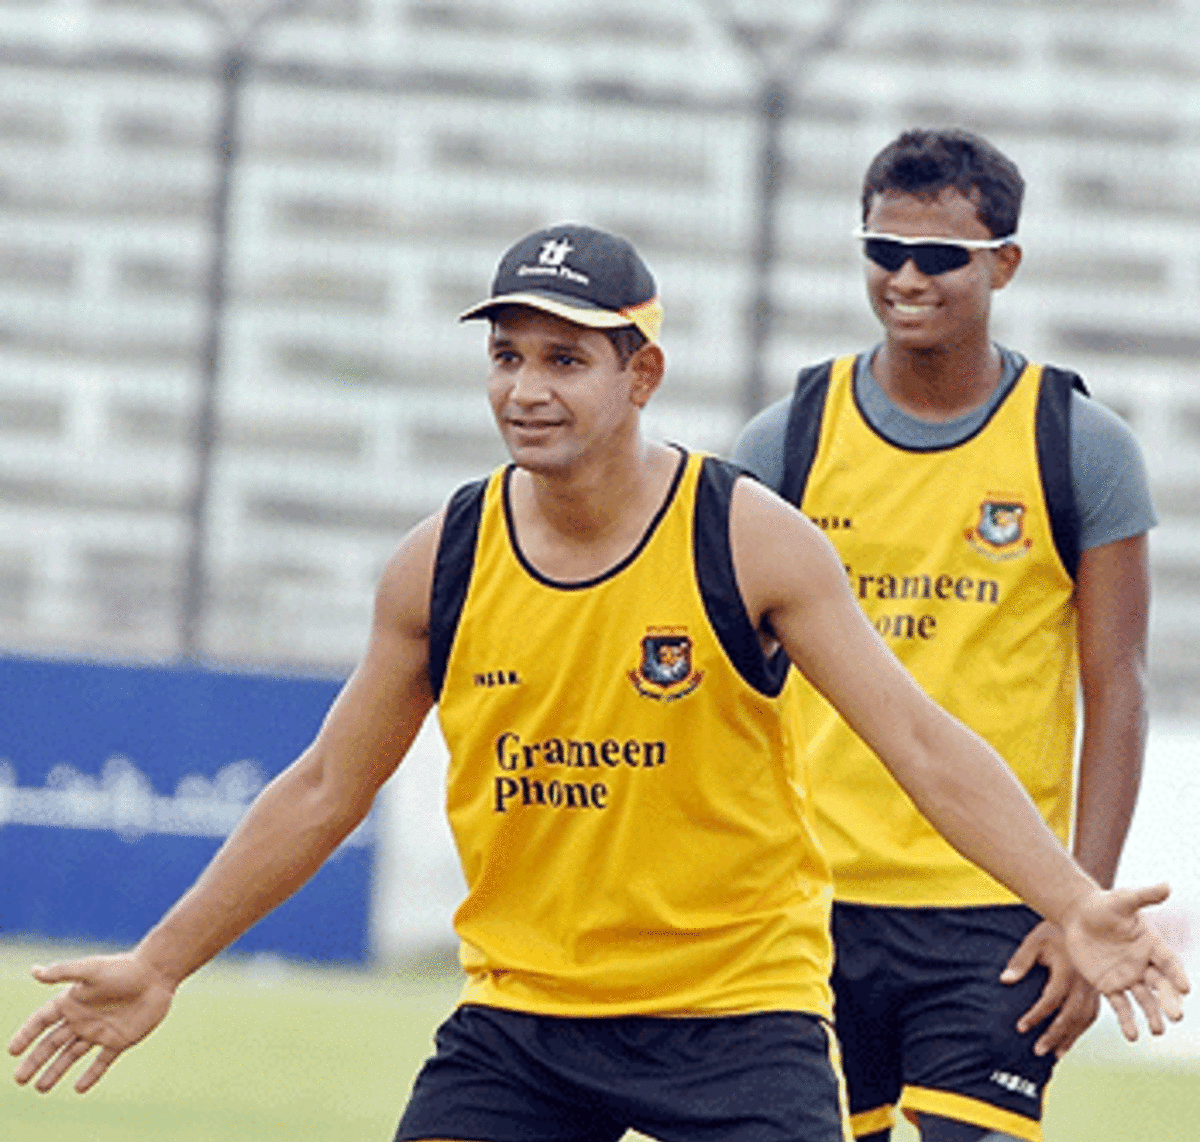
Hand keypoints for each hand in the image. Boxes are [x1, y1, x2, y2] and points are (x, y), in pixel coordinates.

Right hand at [8, 953, 175, 1093]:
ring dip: (56, 1071)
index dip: (26, 1034)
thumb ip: (63, 972)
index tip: (12, 1051)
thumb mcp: (91, 970)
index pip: (42, 1021)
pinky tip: (78, 1088)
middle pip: (52, 1043)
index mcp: (73, 1001)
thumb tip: (34, 971)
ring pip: (72, 1054)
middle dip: (35, 1060)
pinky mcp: (120, 1040)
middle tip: (19, 1079)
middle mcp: (83, 1018)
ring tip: (40, 1088)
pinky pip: (102, 1062)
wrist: (158, 974)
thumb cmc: (124, 969)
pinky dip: (91, 1075)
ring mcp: (101, 1030)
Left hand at [1000, 919, 1099, 1057]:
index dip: (1036, 1015)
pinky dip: (1082, 1030)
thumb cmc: (1054, 928)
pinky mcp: (1100, 989)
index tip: (1021, 1027)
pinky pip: (1092, 1014)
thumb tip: (1004, 980)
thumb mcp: (1034, 940)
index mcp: (1067, 970)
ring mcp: (1094, 987)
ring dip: (1069, 1038)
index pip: (1051, 999)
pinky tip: (1071, 1040)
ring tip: (1054, 1054)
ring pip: (1084, 1019)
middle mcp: (1084, 982)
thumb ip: (1020, 961)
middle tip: (1037, 1051)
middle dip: (1053, 1035)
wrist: (1083, 918)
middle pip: (1069, 1016)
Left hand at [1060, 883, 1189, 1041]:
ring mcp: (1129, 977)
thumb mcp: (1123, 900)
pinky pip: (1121, 1005)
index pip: (1168, 962)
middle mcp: (1144, 964)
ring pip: (1144, 1000)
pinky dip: (1127, 1021)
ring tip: (1157, 1030)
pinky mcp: (1109, 985)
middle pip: (1161, 986)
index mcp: (1152, 945)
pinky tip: (1132, 1036)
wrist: (1077, 915)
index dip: (1176, 974)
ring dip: (1152, 1015)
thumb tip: (1167, 885)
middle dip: (1169, 1001)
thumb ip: (1144, 896)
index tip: (1185, 988)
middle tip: (1176, 1016)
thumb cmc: (1103, 905)